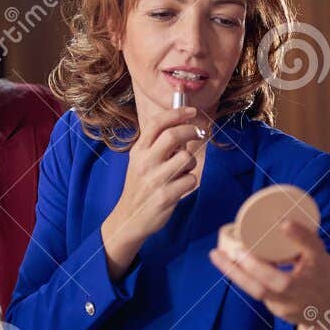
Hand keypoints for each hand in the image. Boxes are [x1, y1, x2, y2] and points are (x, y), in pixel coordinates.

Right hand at [101, 105, 202, 276]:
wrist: (130, 218)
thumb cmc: (140, 187)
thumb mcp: (140, 162)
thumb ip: (157, 145)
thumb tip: (183, 127)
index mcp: (138, 151)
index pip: (156, 123)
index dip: (176, 113)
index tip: (191, 111)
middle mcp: (144, 163)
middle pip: (173, 136)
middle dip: (191, 131)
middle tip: (199, 133)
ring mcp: (155, 180)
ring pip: (185, 159)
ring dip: (190, 163)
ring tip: (181, 172)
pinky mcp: (165, 196)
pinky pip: (190, 180)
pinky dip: (189, 182)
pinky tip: (179, 187)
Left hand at [209, 219, 329, 329]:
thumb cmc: (326, 280)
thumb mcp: (321, 256)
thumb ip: (304, 239)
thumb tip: (282, 222)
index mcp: (307, 280)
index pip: (292, 266)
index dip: (278, 251)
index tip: (275, 229)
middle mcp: (293, 297)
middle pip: (261, 286)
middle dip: (239, 268)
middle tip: (220, 251)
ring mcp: (283, 307)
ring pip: (256, 291)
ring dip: (234, 274)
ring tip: (217, 256)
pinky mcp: (276, 311)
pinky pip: (258, 292)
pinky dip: (245, 278)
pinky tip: (232, 265)